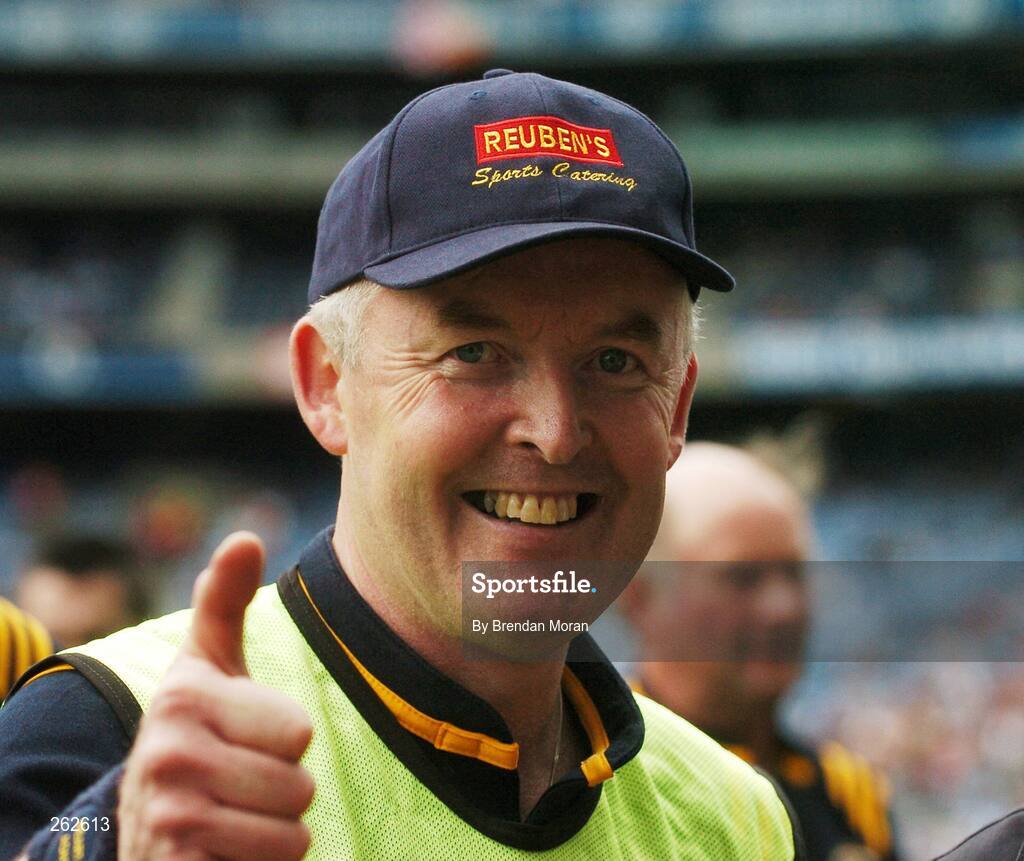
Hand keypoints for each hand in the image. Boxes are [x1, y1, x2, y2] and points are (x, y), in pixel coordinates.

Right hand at [117, 533, 314, 860]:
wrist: (140, 827)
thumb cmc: (195, 734)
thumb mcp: (205, 668)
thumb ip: (224, 603)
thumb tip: (246, 537)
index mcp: (185, 697)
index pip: (298, 731)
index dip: (283, 741)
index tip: (241, 738)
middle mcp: (169, 755)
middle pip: (299, 784)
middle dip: (282, 791)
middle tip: (239, 784)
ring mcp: (170, 818)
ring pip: (293, 832)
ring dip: (275, 831)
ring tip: (233, 816)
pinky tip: (225, 851)